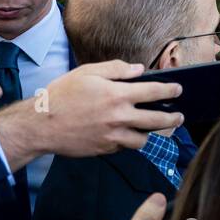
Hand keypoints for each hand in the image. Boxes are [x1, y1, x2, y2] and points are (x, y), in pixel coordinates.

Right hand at [0, 61, 184, 168]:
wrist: (40, 125)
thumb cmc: (61, 95)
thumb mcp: (87, 73)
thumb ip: (116, 69)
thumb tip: (139, 69)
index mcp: (118, 94)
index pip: (155, 92)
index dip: (171, 91)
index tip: (178, 90)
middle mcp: (119, 117)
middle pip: (158, 120)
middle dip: (173, 118)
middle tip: (179, 117)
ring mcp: (113, 136)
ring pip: (143, 139)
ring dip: (149, 133)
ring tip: (152, 127)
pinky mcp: (105, 149)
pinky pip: (125, 147)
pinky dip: (129, 141)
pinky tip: (127, 133)